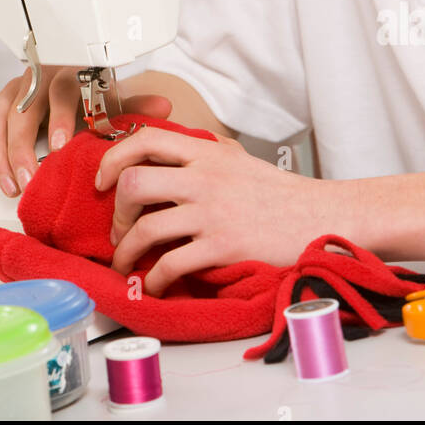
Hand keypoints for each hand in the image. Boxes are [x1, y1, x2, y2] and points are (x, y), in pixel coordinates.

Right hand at [0, 67, 172, 196]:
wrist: (72, 76)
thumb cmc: (90, 92)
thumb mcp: (114, 97)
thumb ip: (133, 106)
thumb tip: (164, 108)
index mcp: (65, 75)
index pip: (59, 91)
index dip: (58, 118)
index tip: (61, 146)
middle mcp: (34, 82)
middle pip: (19, 110)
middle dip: (21, 147)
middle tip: (29, 179)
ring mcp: (11, 94)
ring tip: (7, 183)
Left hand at [95, 127, 345, 291]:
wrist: (321, 217)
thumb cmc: (281, 192)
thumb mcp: (239, 157)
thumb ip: (205, 149)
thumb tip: (176, 145)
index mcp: (206, 153)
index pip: (144, 139)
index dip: (113, 157)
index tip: (103, 179)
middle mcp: (203, 178)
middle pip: (133, 182)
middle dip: (115, 211)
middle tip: (118, 228)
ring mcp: (211, 213)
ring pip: (145, 228)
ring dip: (126, 252)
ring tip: (127, 263)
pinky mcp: (221, 247)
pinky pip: (170, 265)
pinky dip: (154, 279)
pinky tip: (155, 284)